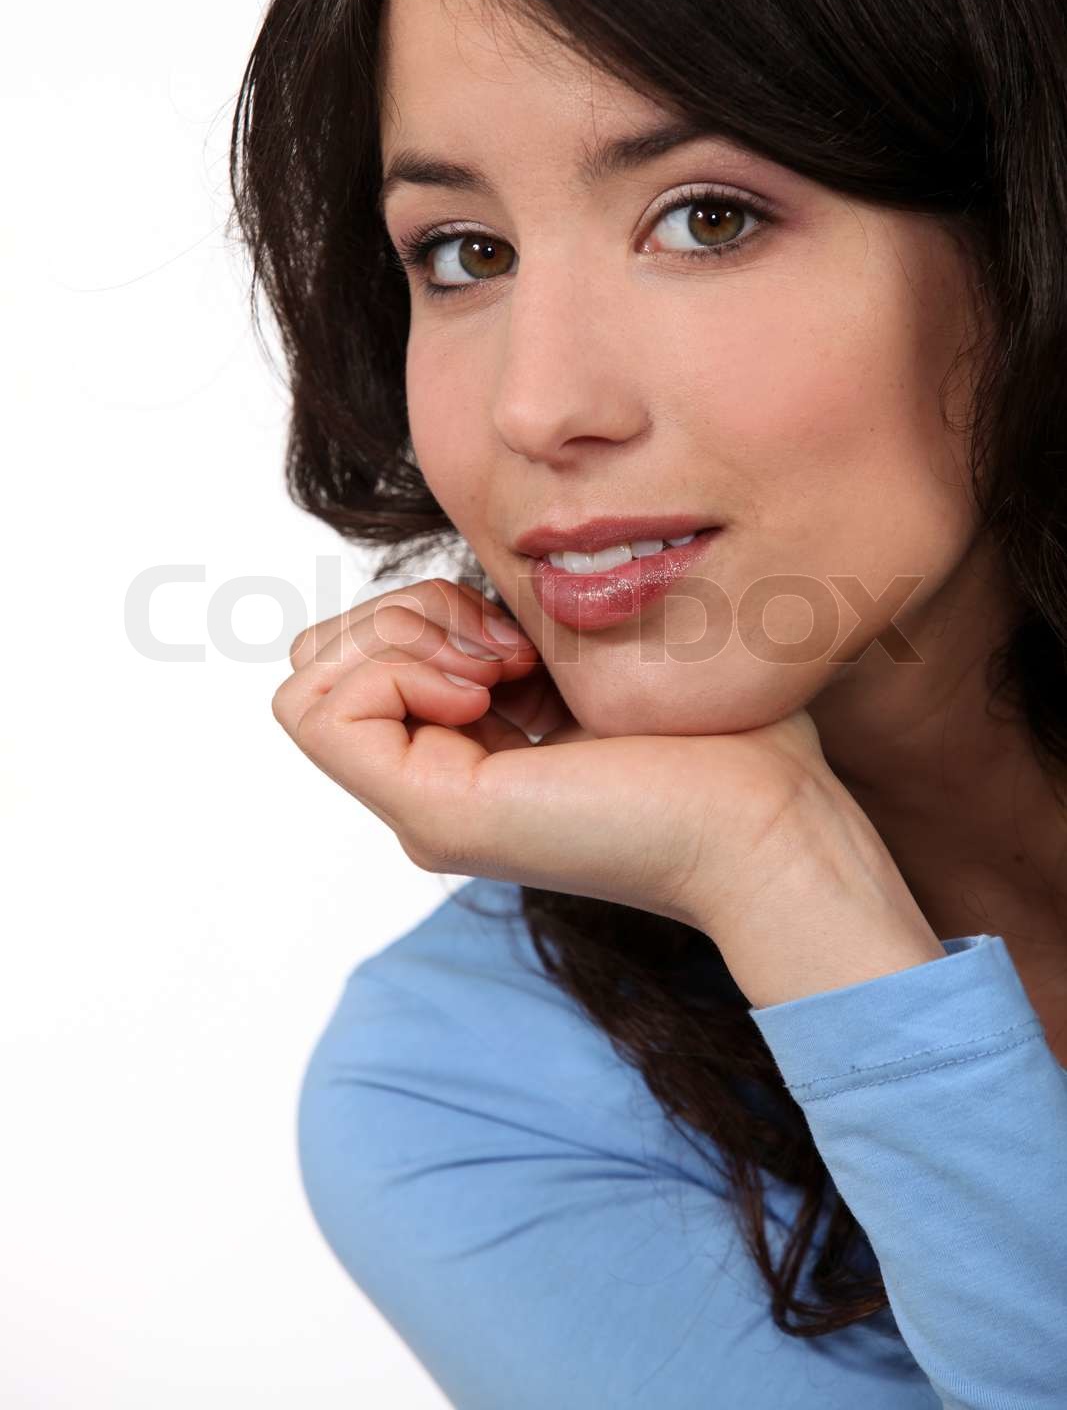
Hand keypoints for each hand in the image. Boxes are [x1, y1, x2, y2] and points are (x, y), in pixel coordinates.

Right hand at [271, 576, 910, 947]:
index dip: (425, 608)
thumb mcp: (585, 658)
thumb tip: (476, 595)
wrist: (766, 820)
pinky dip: (396, 667)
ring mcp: (424, 805)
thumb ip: (516, 628)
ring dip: (397, 636)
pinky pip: (324, 711)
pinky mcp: (434, 811)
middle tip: (506, 647)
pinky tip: (488, 687)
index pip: (362, 653)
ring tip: (500, 665)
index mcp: (465, 754)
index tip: (520, 632)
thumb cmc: (716, 741)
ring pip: (308, 680)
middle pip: (320, 659)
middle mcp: (431, 785)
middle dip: (400, 613)